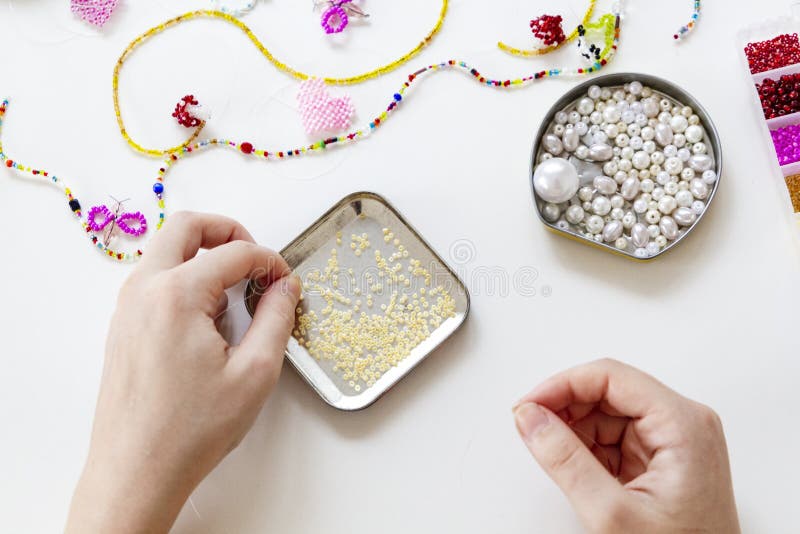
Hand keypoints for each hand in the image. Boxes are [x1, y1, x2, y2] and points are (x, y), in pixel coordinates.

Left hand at [65, 212, 300, 533]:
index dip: (269, 261)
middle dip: (226, 231)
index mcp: (177, 295)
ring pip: (165, 251)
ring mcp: (127, 308)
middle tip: (254, 257)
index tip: (285, 281)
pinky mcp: (123, 327)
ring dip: (203, 255)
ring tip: (235, 295)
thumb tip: (286, 288)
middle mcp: (144, 291)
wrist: (136, 471)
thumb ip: (276, 318)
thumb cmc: (190, 430)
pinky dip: (184, 278)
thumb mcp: (255, 372)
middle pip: (185, 227)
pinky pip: (154, 280)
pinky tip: (208, 319)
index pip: (233, 251)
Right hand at [514, 359, 739, 533]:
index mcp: (683, 424)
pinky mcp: (660, 459)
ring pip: (606, 414)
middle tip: (531, 426)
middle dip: (566, 408)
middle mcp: (683, 424)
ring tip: (560, 461)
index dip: (563, 385)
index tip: (530, 404)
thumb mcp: (612, 514)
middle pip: (608, 391)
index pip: (611, 377)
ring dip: (574, 432)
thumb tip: (531, 419)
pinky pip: (613, 438)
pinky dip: (588, 451)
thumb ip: (566, 461)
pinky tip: (579, 471)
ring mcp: (673, 441)